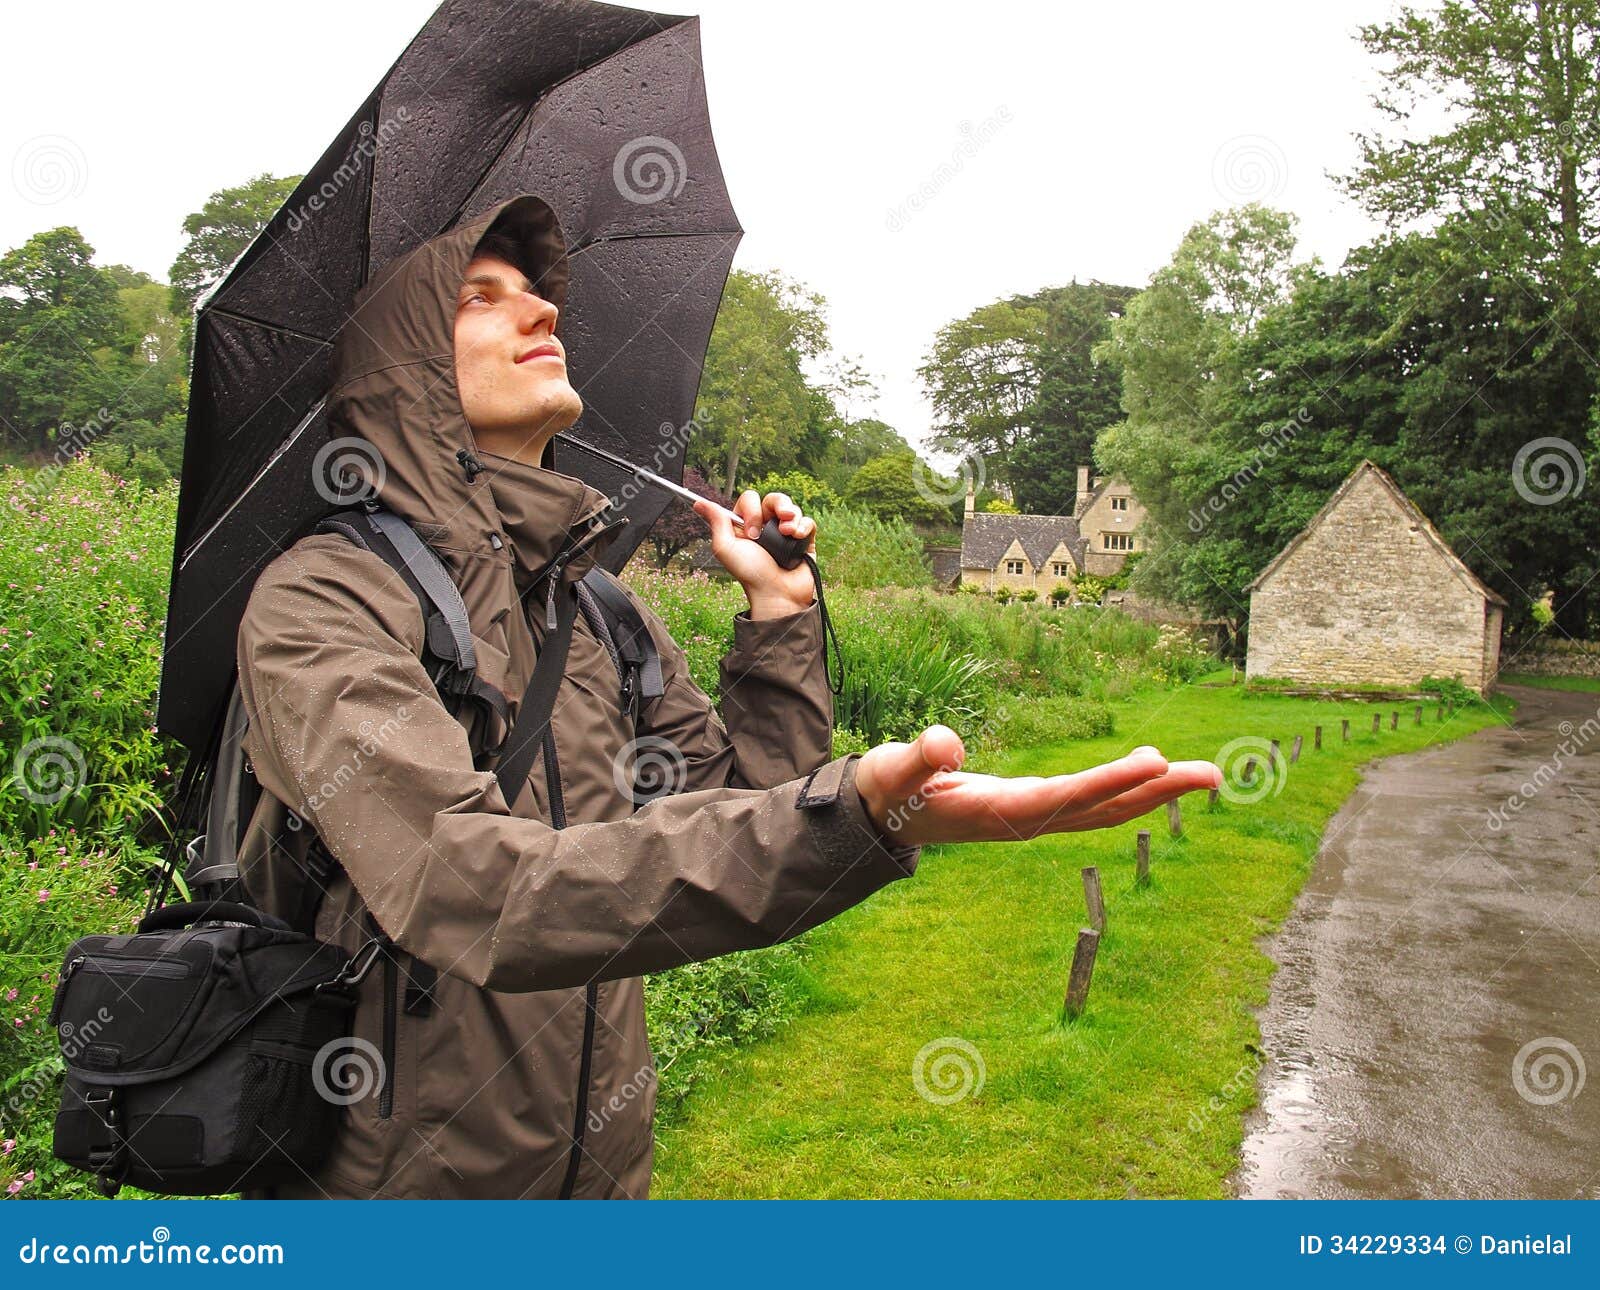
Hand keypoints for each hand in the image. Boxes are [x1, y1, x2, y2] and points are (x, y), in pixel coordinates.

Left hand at [692, 490, 817, 619]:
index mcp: (745, 526)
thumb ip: (716, 522)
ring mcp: (785, 533)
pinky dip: (804, 526)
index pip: (750, 500)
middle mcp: (765, 527)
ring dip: (791, 515)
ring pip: (791, 508)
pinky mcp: (803, 541)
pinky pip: (807, 521)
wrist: (777, 593)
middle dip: (778, 504)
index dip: (751, 510)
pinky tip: (797, 536)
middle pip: (773, 499)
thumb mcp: (725, 548)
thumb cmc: (750, 574)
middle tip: (777, 526)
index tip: (752, 533)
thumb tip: (699, 502)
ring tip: (788, 532)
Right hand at [853, 724, 1222, 847]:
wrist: (880, 820)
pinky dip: (1128, 789)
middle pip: (1101, 809)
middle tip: (1212, 773)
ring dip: (1155, 793)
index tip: (1156, 762)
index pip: (1064, 796)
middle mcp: (1025, 821)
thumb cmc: (887, 791)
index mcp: (996, 812)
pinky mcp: (1034, 809)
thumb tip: (944, 743)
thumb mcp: (891, 771)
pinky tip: (1156, 777)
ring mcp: (1033, 818)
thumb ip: (916, 758)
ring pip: (1104, 810)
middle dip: (1156, 790)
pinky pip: (1092, 804)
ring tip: (1205, 775)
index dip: (1111, 780)